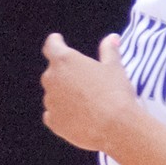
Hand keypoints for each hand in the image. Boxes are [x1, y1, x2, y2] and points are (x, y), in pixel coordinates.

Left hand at [41, 32, 136, 152]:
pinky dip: (63, 113)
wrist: (115, 127)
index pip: (51, 45)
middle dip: (65, 73)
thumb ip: (109, 50)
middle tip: (84, 80)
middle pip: (53, 71)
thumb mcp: (115, 67)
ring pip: (53, 94)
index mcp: (64, 60)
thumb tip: (112, 38)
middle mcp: (52, 79)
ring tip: (87, 102)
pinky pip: (54, 114)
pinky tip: (79, 117)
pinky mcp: (53, 121)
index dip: (55, 42)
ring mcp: (50, 101)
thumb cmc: (115, 93)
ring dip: (64, 94)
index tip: (58, 40)